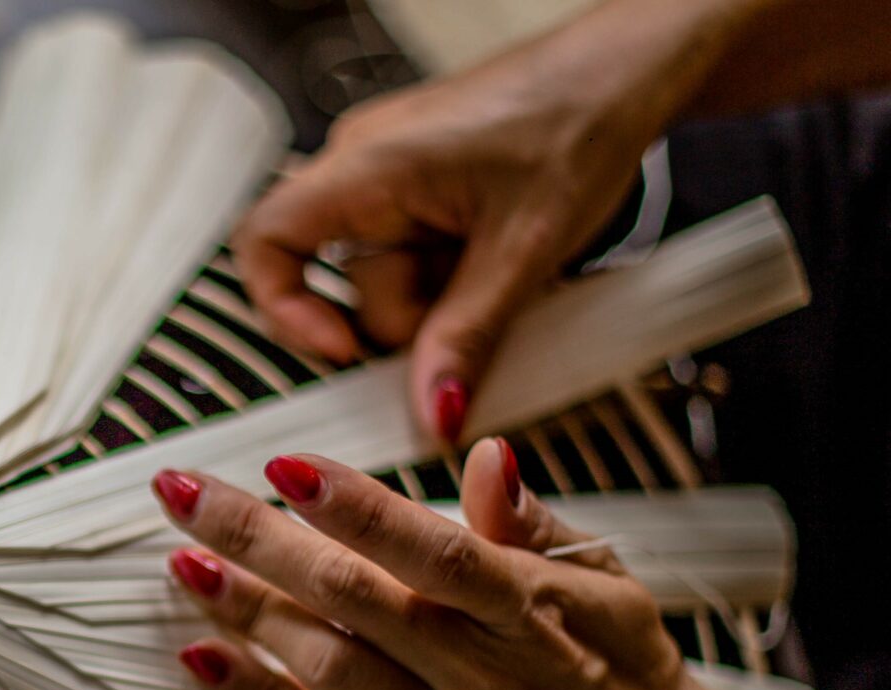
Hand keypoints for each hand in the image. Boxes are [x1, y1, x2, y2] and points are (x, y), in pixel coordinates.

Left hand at [151, 439, 771, 689]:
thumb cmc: (631, 671)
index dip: (358, 510)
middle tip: (182, 489)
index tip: (284, 463)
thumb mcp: (611, 588)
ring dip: (247, 612)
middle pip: (356, 599)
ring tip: (182, 560)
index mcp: (535, 612)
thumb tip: (486, 455)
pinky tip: (198, 658)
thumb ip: (534, 527)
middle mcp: (485, 674)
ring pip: (330, 666)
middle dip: (260, 539)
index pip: (437, 553)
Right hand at [230, 0, 746, 439]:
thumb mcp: (524, 248)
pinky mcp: (423, 187)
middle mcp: (365, 165)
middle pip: (347, 281)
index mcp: (369, 166)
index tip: (341, 351)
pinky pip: (415, 255)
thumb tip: (432, 412)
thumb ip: (467, 337)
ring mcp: (393, 177)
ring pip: (388, 276)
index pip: (265, 242)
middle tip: (475, 314)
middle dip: (409, 317)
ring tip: (507, 269)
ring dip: (442, 297)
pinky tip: (499, 257)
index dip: (285, 309)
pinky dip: (454, 275)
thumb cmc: (580, 117)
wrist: (633, 69)